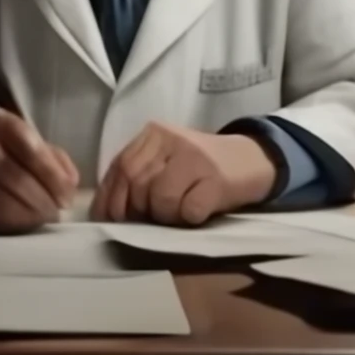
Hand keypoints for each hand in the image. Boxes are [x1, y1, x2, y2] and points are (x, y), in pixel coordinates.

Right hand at [0, 111, 78, 232]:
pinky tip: (29, 221)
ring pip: (7, 200)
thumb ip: (56, 159)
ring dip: (33, 214)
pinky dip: (18, 222)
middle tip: (59, 210)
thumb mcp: (33, 142)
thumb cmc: (10, 152)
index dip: (53, 177)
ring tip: (46, 216)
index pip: (33, 153)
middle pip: (19, 179)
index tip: (67, 195)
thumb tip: (70, 183)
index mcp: (5, 126)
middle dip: (45, 199)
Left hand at [90, 122, 276, 225]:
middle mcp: (172, 139)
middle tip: (154, 217)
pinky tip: (199, 210)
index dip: (110, 199)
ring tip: (180, 211)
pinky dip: (190, 218)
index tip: (110, 220)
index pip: (120, 166)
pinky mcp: (216, 179)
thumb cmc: (198, 168)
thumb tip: (105, 212)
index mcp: (153, 133)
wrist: (249, 160)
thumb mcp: (163, 162)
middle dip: (139, 210)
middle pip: (137, 183)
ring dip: (166, 216)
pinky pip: (189, 210)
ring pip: (160, 198)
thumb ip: (136, 176)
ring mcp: (196, 157)